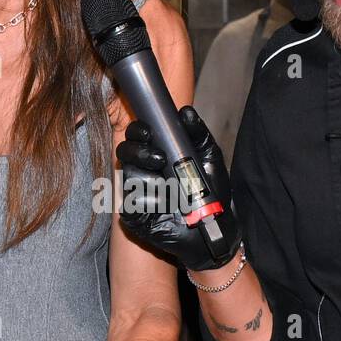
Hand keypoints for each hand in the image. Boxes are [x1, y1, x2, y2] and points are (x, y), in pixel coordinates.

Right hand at [114, 105, 241, 270]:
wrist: (216, 227)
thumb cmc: (211, 192)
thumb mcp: (209, 158)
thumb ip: (198, 134)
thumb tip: (185, 112)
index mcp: (157, 154)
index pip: (136, 137)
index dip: (137, 131)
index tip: (147, 131)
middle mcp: (143, 172)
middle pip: (124, 153)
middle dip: (139, 152)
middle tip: (160, 159)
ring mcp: (137, 194)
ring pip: (130, 177)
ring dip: (153, 181)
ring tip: (173, 190)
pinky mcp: (134, 216)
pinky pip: (133, 203)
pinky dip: (152, 202)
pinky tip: (167, 207)